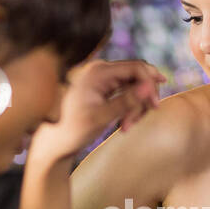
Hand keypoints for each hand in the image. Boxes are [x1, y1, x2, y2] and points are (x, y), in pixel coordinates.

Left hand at [33, 59, 165, 159]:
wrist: (55, 140)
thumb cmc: (73, 129)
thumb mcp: (101, 117)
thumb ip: (126, 102)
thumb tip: (149, 87)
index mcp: (98, 72)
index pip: (137, 67)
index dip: (150, 85)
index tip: (154, 107)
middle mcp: (101, 69)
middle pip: (138, 75)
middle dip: (143, 98)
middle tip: (136, 122)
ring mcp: (102, 77)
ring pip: (135, 85)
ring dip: (136, 106)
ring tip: (126, 127)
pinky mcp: (104, 87)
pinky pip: (127, 91)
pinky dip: (130, 107)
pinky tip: (123, 123)